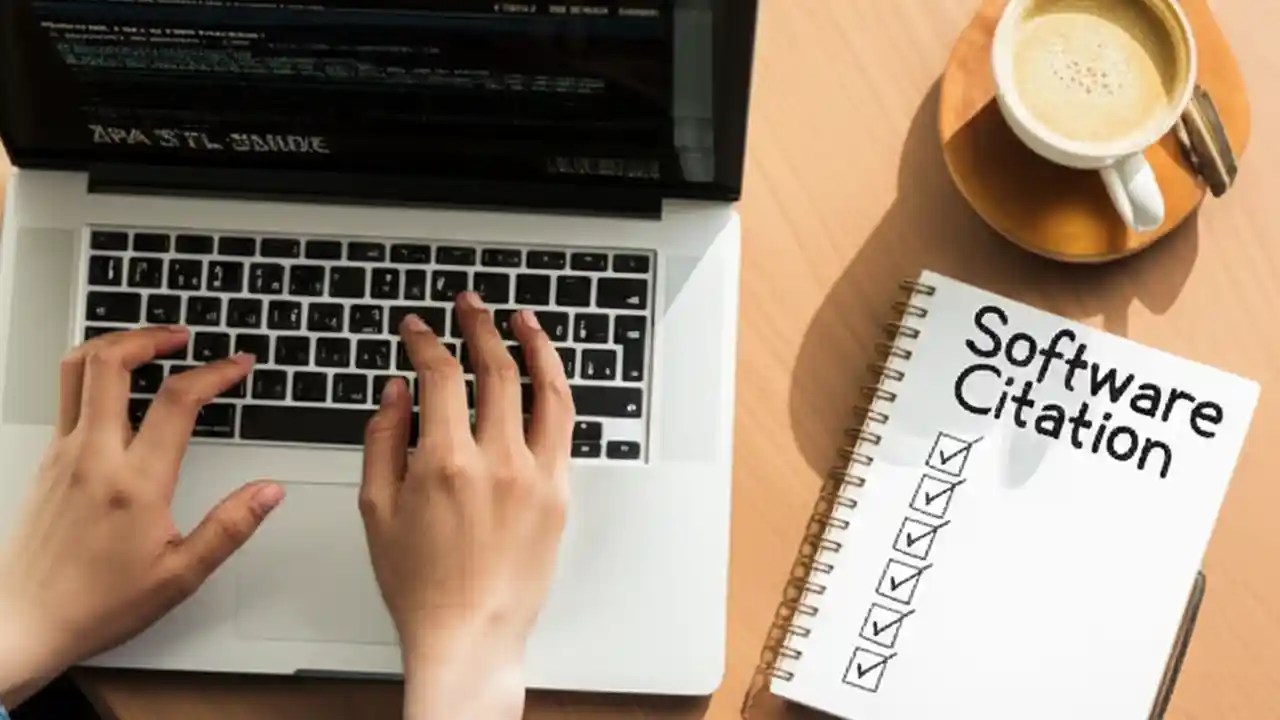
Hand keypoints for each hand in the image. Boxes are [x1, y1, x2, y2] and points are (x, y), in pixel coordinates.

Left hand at [0, 328, 282, 707]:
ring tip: (147, 344)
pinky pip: (67, 395)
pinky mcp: (45, 462)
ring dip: (114, 344)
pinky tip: (117, 386)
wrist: (22, 623)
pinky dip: (94, 372)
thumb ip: (230, 526)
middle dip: (152, 335)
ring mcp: (62, 455)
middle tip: (183, 335)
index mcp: (134, 483)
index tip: (238, 364)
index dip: (216, 372)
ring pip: (77, 369)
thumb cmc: (96, 604)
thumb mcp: (180, 575)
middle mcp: (92, 457)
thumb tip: (269, 491)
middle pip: (112, 362)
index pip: (178, 400)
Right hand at [361, 292, 573, 719]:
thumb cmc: (420, 583)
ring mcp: (536, 475)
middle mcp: (497, 461)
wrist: (470, 633)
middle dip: (478, 326)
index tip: (417, 327)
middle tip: (468, 304)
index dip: (425, 341)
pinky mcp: (559, 492)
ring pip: (543, 388)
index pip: (438, 375)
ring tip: (521, 319)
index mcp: (445, 462)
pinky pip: (562, 425)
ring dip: (533, 344)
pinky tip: (545, 374)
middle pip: (494, 369)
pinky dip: (554, 389)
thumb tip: (397, 390)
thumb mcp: (377, 509)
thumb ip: (383, 439)